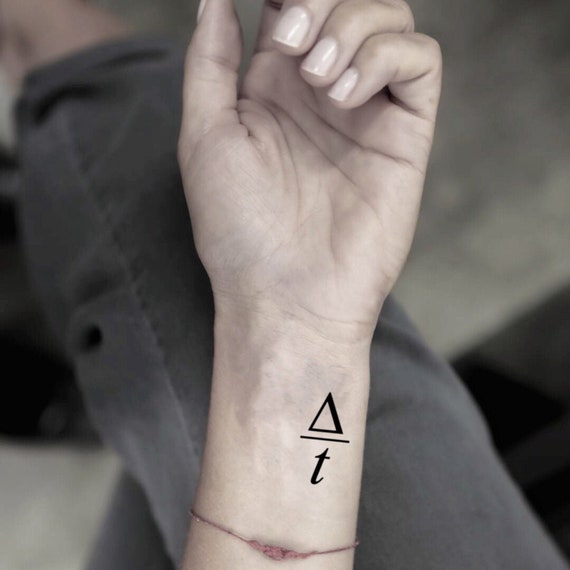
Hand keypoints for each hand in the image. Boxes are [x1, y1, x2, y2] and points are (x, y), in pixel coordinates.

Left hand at [179, 0, 441, 342]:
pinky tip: (347, 95)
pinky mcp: (405, 134)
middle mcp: (323, 90)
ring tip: (320, 79)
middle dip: (321, 0)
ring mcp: (367, 110)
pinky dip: (386, 57)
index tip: (276, 18)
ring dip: (352, 25)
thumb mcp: (206, 137)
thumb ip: (211, 62)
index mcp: (274, 85)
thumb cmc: (239, 229)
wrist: (286, 296)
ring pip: (390, 17)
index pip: (292, 3)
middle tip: (294, 41)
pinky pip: (420, 62)